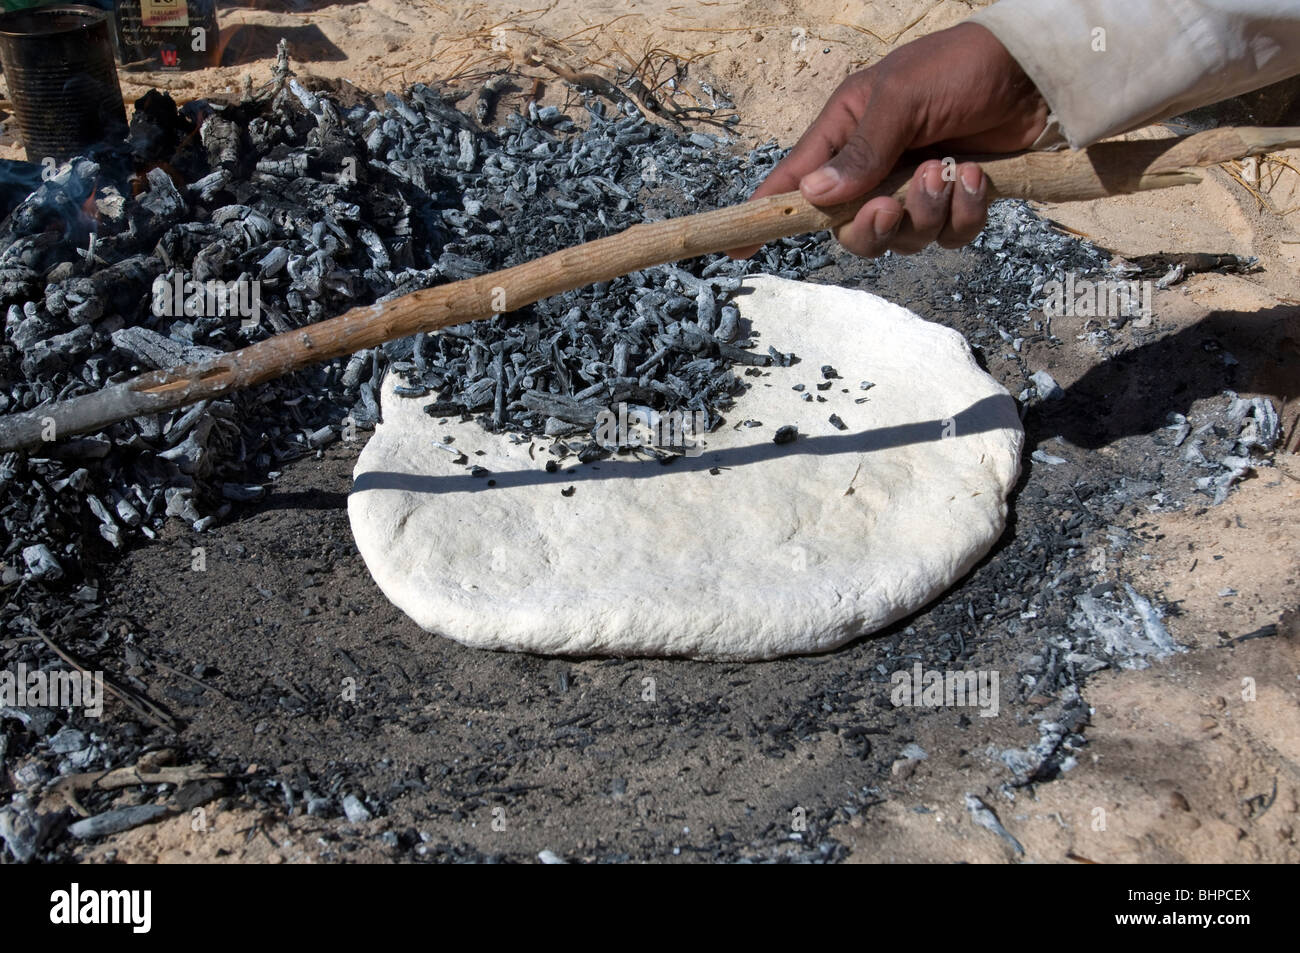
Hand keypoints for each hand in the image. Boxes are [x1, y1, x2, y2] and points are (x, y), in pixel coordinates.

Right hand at [731, 22, 1047, 258]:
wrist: (1036, 72)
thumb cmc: (959, 67)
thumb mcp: (901, 97)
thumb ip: (861, 151)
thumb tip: (814, 195)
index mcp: (847, 134)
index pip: (794, 183)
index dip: (767, 215)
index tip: (735, 249)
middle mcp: (875, 167)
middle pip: (850, 231)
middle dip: (871, 228)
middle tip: (890, 207)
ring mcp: (916, 188)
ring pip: (902, 239)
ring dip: (926, 214)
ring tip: (952, 171)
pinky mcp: (957, 202)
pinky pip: (948, 236)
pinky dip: (963, 214)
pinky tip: (978, 179)